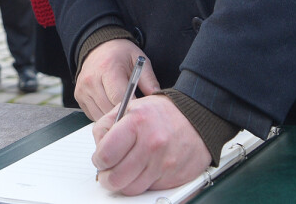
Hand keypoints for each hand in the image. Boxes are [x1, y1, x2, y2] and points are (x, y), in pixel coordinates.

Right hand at [74, 38, 160, 120]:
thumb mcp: (139, 60)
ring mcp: (83, 89)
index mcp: (108, 68)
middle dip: (124, 114)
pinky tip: (111, 105)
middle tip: (134, 112)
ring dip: (113, 116)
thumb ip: (149, 80)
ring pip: (101, 116)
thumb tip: (157, 98)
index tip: (141, 111)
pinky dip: (104, 115)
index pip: (119, 98)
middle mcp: (92, 79)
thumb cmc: (120, 54)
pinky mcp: (79, 96)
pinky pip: (93, 115)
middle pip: (109, 109)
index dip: (132, 108)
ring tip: (123, 108)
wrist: (99, 47)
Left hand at [91, 94, 212, 194]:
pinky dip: (143, 183)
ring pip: (131, 189)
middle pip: (116, 178)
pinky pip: (149, 189)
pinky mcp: (174, 177)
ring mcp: (164, 163)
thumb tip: (97, 149)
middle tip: (108, 172)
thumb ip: (107, 125)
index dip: (98, 160)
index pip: (106, 155)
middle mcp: (151, 144)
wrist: (198, 117)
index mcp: (136, 123)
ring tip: (125, 171)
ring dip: (124, 183)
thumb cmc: (163, 112)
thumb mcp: (130, 107)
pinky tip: (144, 169)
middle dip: (107, 178)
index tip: (100, 159)